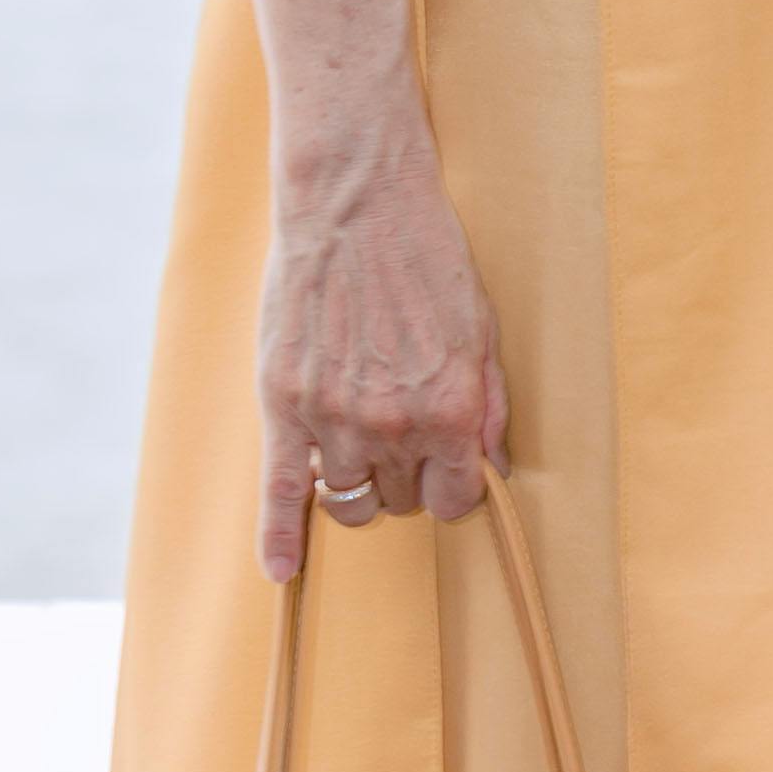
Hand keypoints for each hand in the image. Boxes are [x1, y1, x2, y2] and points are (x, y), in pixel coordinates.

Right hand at [257, 123, 509, 577]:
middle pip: (402, 500)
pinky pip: (280, 493)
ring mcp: (333, 419)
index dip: (451, 488)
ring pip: (349, 500)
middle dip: (408, 480)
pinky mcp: (283, 405)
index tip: (444, 473)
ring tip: (360, 455)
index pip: (453, 499)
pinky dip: (279, 537)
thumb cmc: (426, 256)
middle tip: (402, 442)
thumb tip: (493, 466)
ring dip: (359, 487)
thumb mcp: (480, 327)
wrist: (356, 202)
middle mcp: (394, 425)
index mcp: (451, 410)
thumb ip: (490, 404)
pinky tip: (281, 569)